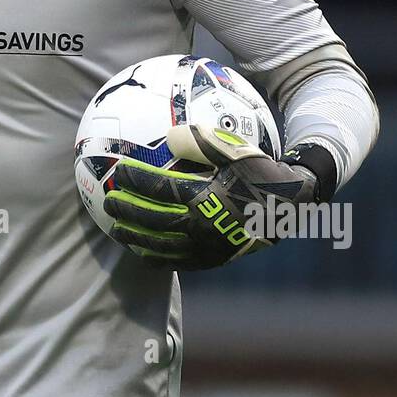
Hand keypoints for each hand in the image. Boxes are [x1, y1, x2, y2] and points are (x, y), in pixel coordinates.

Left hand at [103, 124, 321, 270]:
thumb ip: (200, 141)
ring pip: (161, 245)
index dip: (135, 180)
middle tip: (108, 200)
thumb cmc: (258, 170)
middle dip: (127, 209)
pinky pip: (178, 261)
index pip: (159, 188)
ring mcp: (206, 247)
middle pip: (153, 219)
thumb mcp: (234, 149)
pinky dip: (156, 257)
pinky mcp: (213, 260)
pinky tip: (142, 251)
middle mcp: (202, 225)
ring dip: (135, 236)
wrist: (288, 204)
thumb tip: (167, 135)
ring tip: (116, 228)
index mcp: (205, 197)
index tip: (118, 171)